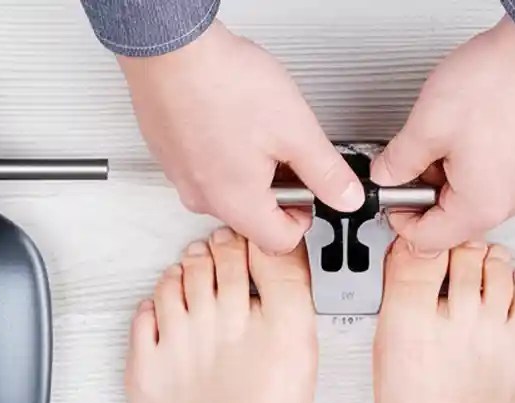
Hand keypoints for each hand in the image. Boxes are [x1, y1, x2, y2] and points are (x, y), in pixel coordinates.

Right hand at [119, 22, 363, 252]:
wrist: (173, 47)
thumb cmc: (223, 82)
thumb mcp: (296, 129)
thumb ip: (327, 172)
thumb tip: (347, 197)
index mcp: (236, 202)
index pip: (279, 242)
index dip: (304, 218)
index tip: (310, 190)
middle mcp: (202, 198)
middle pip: (252, 216)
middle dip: (276, 188)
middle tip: (284, 148)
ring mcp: (179, 176)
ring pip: (227, 190)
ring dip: (249, 168)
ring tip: (255, 125)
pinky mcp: (167, 154)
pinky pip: (202, 167)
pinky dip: (221, 150)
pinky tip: (229, 117)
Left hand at [371, 18, 514, 251]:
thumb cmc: (501, 80)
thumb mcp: (427, 125)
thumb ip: (397, 161)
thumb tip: (386, 175)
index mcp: (482, 206)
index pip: (427, 240)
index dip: (399, 217)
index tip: (391, 190)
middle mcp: (510, 203)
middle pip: (451, 220)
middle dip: (425, 192)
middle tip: (415, 155)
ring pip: (472, 197)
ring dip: (448, 174)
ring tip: (446, 134)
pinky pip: (494, 178)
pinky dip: (472, 162)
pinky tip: (469, 130)